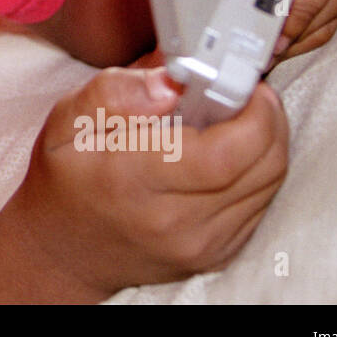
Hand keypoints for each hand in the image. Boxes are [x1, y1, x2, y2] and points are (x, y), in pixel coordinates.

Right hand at [15, 62, 288, 299]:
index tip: (239, 82)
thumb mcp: (69, 120)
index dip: (252, 111)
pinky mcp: (218, 253)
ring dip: (265, 141)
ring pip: (270, 183)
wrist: (66, 247)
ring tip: (231, 119)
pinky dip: (255, 171)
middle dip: (266, 117)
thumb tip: (171, 83)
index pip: (225, 154)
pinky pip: (261, 203)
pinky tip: (226, 153)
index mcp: (134, 180)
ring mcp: (201, 244)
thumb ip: (115, 92)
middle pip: (262, 165)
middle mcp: (175, 221)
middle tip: (239, 92)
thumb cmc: (67, 178)